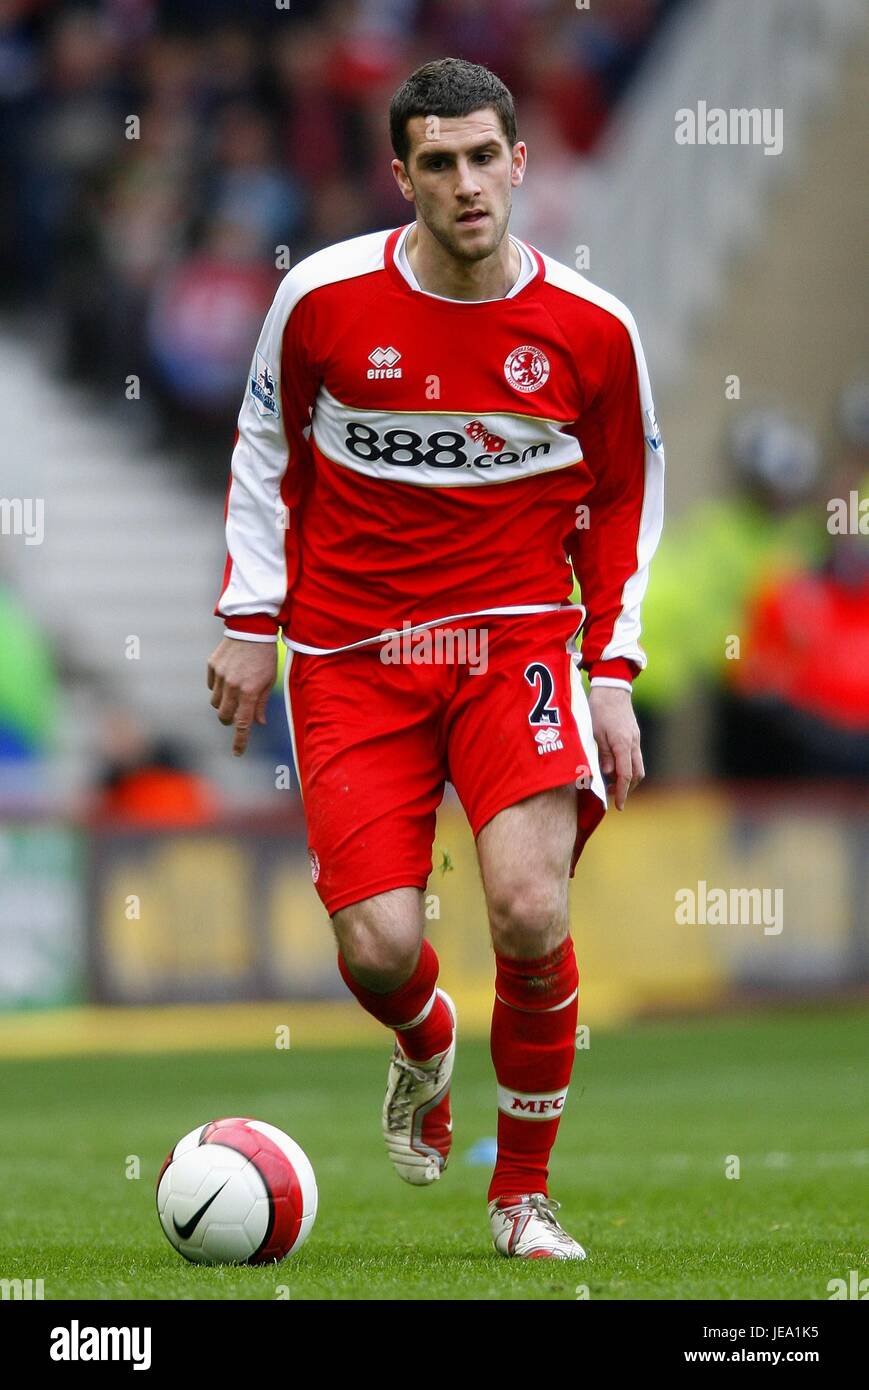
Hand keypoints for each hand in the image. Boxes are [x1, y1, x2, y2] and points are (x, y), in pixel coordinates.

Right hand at [207, 637, 276, 756]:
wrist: (252, 627)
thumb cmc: (266, 656)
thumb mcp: (269, 680)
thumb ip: (262, 703)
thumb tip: (258, 723)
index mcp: (250, 691)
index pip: (243, 723)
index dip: (240, 740)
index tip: (237, 753)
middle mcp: (233, 685)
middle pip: (223, 715)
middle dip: (229, 720)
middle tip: (236, 714)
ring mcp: (220, 675)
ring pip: (215, 702)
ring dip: (223, 703)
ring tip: (234, 690)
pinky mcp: (212, 665)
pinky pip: (211, 685)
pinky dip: (218, 687)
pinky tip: (228, 677)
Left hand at [588, 685, 643, 809]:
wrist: (612, 686)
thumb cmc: (599, 708)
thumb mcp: (594, 732)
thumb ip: (603, 754)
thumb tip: (610, 774)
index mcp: (623, 744)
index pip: (626, 775)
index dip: (622, 792)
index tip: (618, 805)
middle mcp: (633, 743)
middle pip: (636, 774)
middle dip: (627, 788)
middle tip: (612, 795)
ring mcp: (635, 738)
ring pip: (638, 766)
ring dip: (627, 778)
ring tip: (611, 782)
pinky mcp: (634, 734)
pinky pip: (634, 756)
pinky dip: (627, 766)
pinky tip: (614, 767)